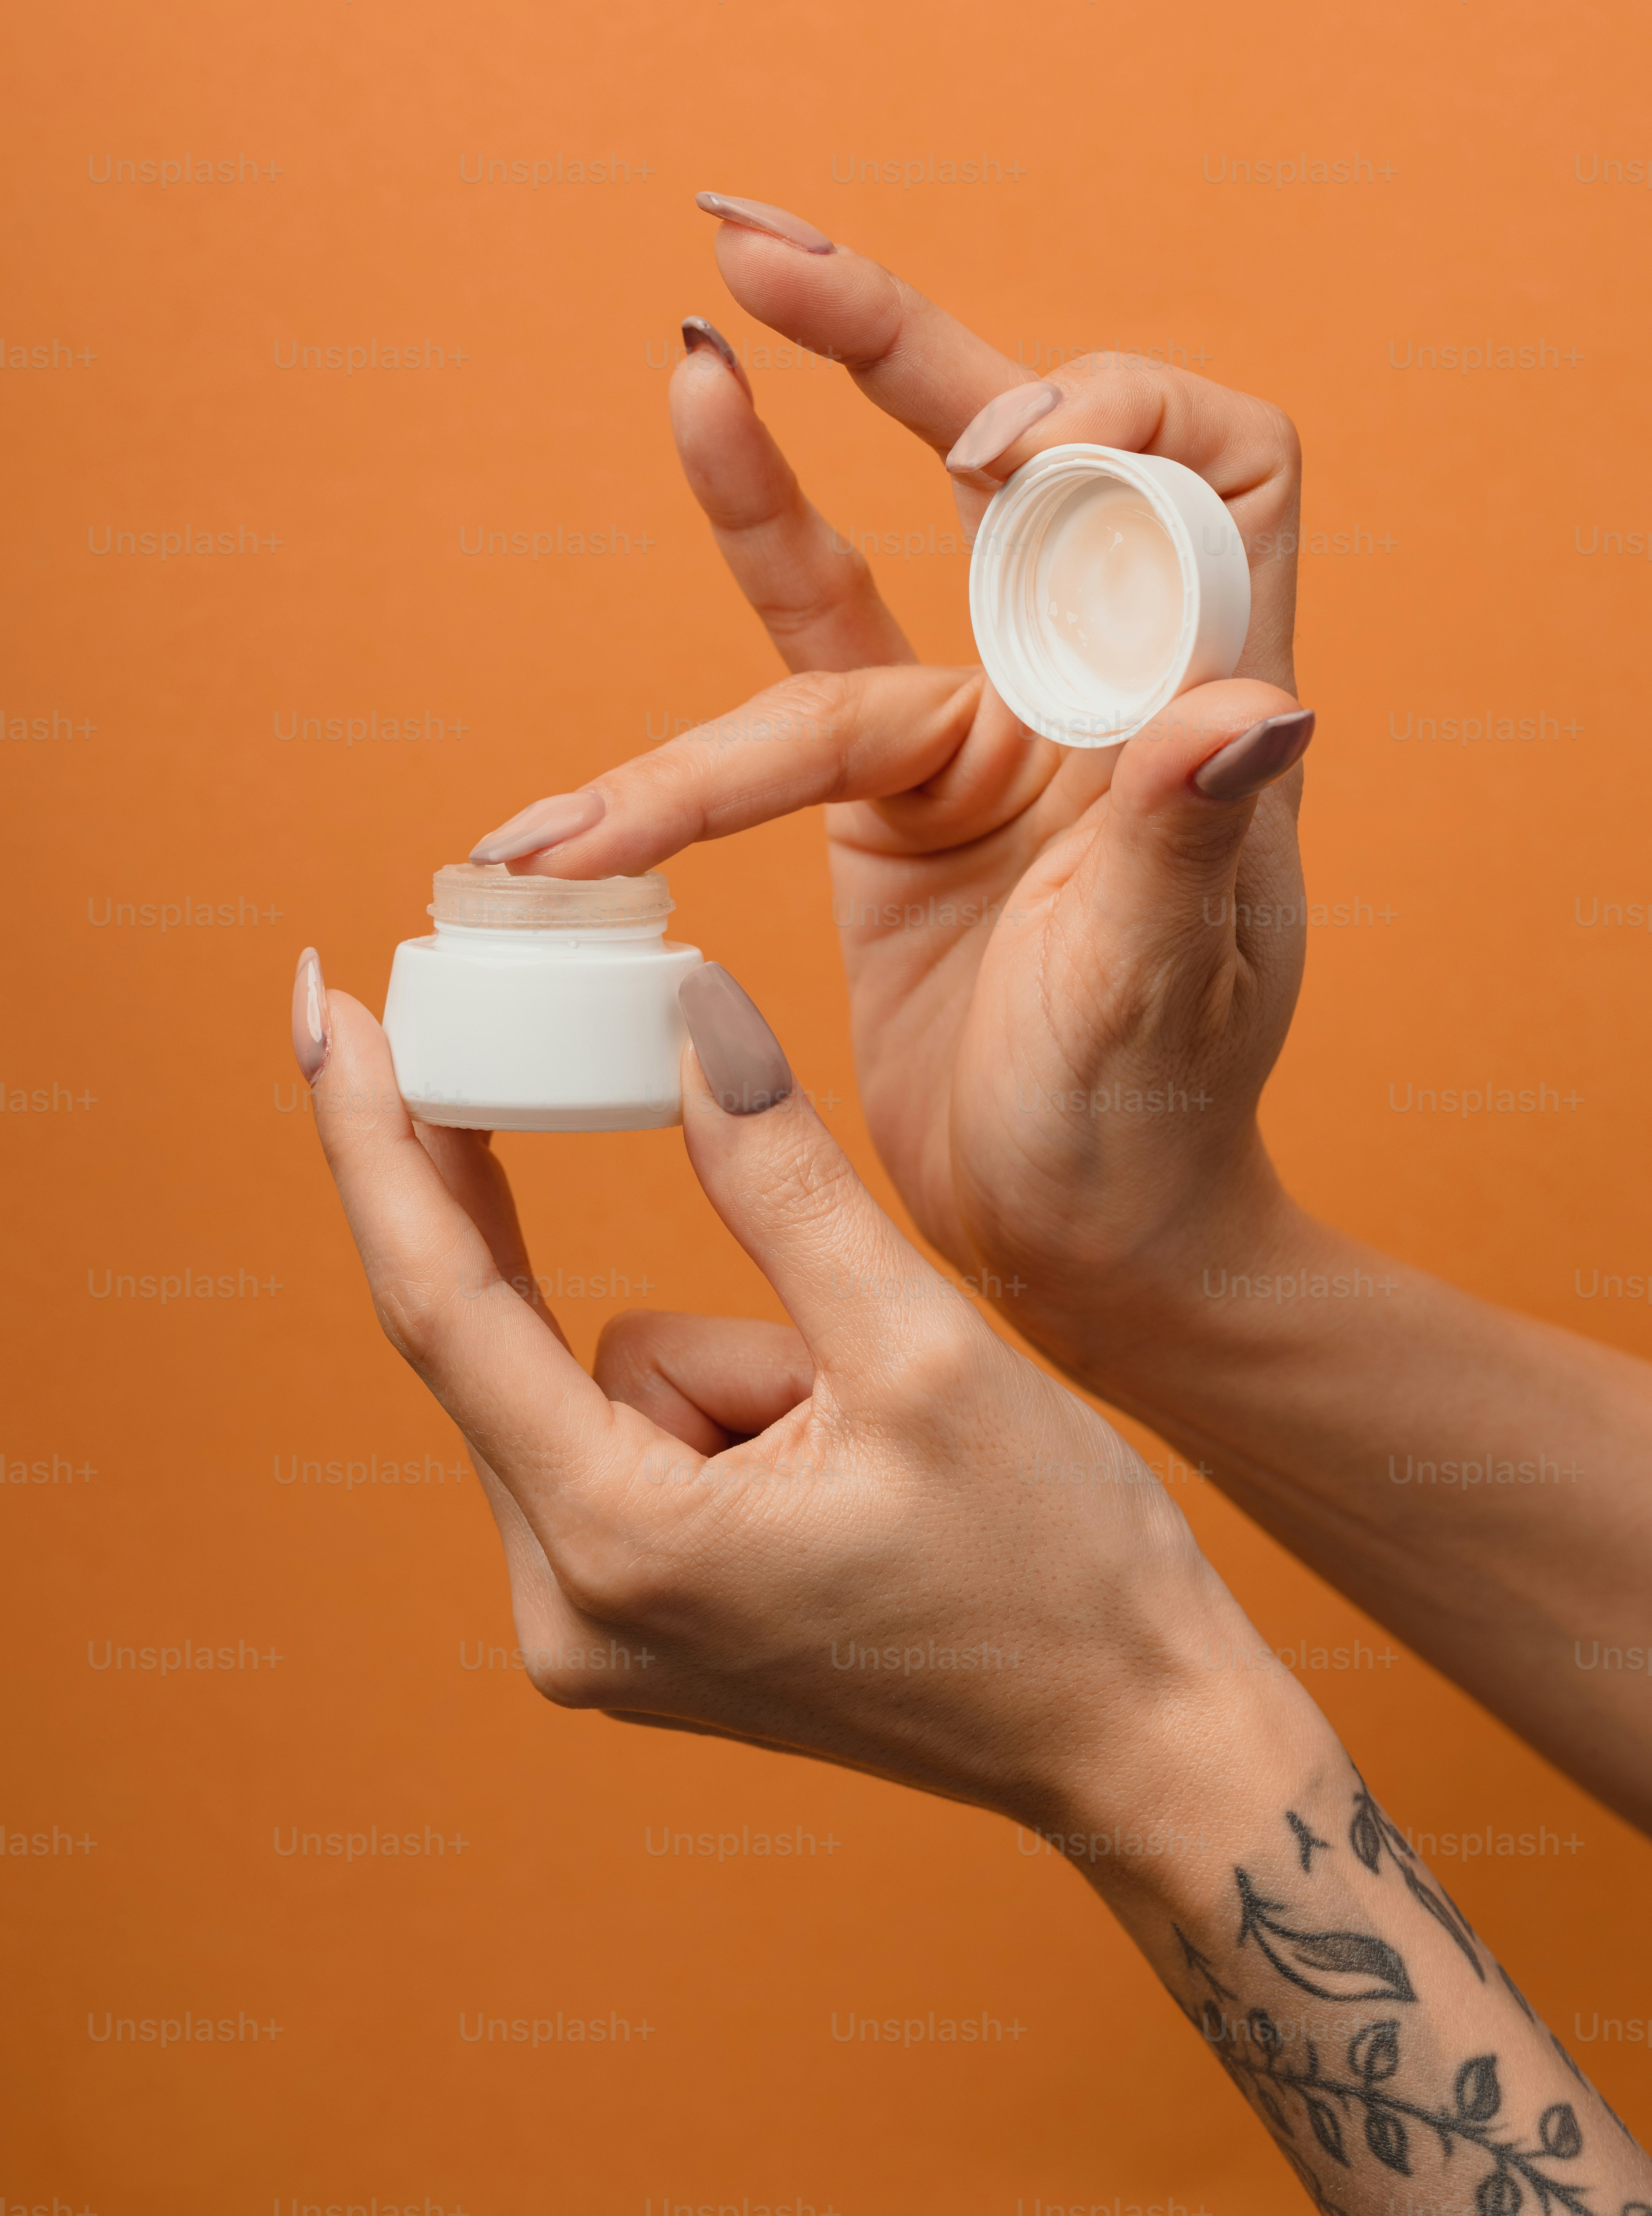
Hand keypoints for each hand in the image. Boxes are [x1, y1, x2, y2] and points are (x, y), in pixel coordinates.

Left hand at [293, 949, 1651, 2215]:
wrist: (1131, 1738)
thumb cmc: (1056, 1563)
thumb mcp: (920, 1348)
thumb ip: (778, 1176)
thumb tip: (685, 1011)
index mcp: (624, 1544)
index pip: (443, 1303)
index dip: (370, 1140)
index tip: (324, 1007)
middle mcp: (570, 1612)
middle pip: (498, 1342)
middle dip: (503, 1193)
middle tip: (467, 1023)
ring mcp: (595, 1636)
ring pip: (593, 1384)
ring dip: (713, 1352)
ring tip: (860, 1418)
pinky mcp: (635, 1629)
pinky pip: (623, 1439)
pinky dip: (712, 1398)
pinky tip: (834, 1451)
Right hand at [468, 200, 1313, 1383]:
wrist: (1084, 1235)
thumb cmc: (1153, 1124)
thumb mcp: (1169, 989)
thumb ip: (1192, 838)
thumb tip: (1254, 708)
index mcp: (1195, 703)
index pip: (1218, 465)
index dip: (1118, 414)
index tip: (1009, 466)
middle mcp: (1090, 688)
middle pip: (1014, 457)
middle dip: (898, 346)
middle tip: (760, 242)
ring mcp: (981, 732)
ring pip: (863, 560)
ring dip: (757, 471)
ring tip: (687, 358)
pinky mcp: (889, 791)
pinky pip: (783, 687)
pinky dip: (688, 687)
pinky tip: (608, 663)